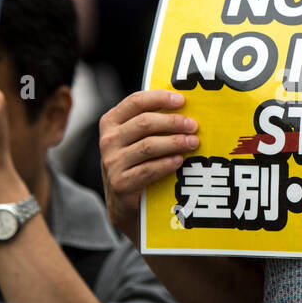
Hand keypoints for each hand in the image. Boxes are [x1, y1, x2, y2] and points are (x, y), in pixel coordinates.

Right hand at [98, 90, 198, 235]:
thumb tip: (184, 107)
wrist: (123, 204)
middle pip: (144, 123)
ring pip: (148, 146)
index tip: (181, 100)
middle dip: (173, 122)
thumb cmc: (136, 164)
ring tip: (193, 143)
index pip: (135, 102)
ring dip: (174, 142)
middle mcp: (108, 140)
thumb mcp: (135, 140)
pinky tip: (180, 161)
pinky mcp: (120, 183)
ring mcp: (112, 162)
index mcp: (111, 122)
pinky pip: (148, 169)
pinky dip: (166, 164)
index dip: (159, 98)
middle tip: (193, 126)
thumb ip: (150, 123)